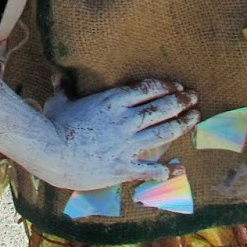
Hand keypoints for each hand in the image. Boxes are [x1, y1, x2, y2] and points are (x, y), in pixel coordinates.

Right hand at [24, 79, 200, 191]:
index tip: (177, 86)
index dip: (165, 86)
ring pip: (162, 133)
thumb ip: (63, 88)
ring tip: (195, 118)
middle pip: (160, 108)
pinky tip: (177, 169)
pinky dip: (165, 170)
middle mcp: (124, 120)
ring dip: (181, 125)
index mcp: (111, 101)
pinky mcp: (123, 167)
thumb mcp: (58, 102)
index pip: (146, 89)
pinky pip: (149, 169)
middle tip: (194, 98)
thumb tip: (57, 75)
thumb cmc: (53, 125)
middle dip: (180, 102)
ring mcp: (126, 144)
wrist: (51, 152)